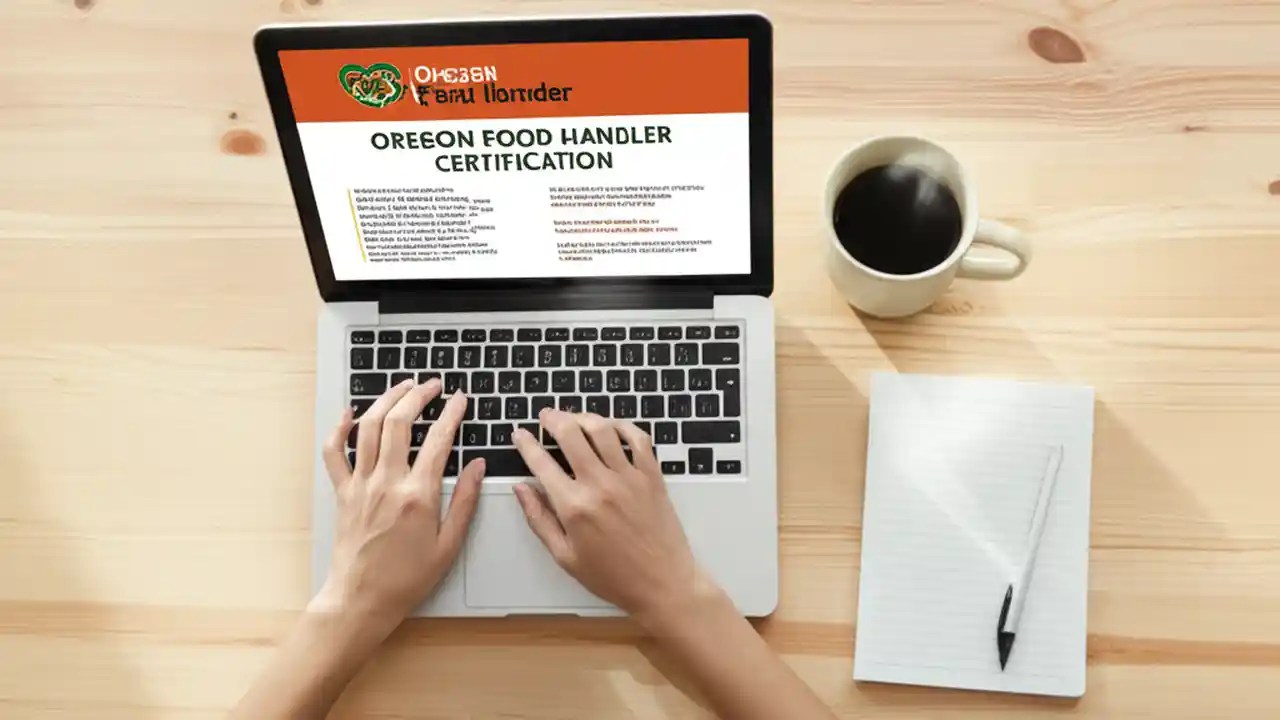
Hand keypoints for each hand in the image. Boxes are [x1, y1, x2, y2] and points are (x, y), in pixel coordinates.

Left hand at [314, 378, 484, 634]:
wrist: (361, 599)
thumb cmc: (406, 579)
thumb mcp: (449, 545)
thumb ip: (465, 501)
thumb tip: (478, 467)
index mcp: (418, 496)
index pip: (439, 440)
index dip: (452, 413)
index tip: (460, 399)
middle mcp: (387, 483)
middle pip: (400, 422)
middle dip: (418, 395)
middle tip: (433, 385)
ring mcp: (361, 485)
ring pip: (369, 427)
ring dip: (386, 400)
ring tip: (403, 386)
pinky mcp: (342, 492)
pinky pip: (335, 452)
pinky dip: (340, 428)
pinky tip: (351, 412)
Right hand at [511, 409, 713, 627]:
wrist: (663, 584)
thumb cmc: (612, 576)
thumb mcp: (565, 556)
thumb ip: (540, 519)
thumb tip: (521, 488)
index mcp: (574, 507)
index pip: (541, 463)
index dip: (526, 444)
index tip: (519, 434)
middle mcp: (600, 485)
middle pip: (571, 434)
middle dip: (553, 419)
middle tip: (545, 416)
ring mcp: (629, 477)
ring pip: (602, 429)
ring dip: (583, 417)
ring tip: (573, 417)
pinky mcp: (652, 476)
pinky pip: (638, 438)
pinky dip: (622, 426)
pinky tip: (610, 427)